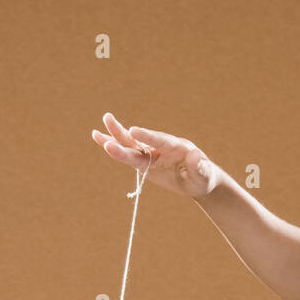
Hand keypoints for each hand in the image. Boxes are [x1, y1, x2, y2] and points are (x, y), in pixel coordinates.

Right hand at [90, 112, 218, 198]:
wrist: (198, 179)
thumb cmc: (203, 177)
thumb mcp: (204, 174)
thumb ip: (200, 166)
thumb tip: (197, 155)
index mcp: (175, 146)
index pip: (159, 140)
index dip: (146, 136)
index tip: (133, 130)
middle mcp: (160, 147)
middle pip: (139, 140)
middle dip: (123, 133)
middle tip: (107, 119)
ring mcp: (151, 153)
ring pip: (130, 146)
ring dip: (114, 138)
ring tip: (95, 133)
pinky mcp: (145, 161)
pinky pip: (128, 155)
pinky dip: (115, 149)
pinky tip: (100, 140)